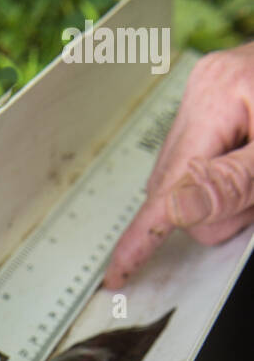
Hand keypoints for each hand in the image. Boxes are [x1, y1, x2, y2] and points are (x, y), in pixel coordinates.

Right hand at [104, 43, 253, 289]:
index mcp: (215, 96)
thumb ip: (230, 185)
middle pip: (177, 186)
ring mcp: (207, 93)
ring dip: (225, 194)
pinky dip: (226, 177)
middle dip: (218, 209)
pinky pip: (200, 159)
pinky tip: (249, 169)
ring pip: (188, 177)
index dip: (143, 235)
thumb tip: (176, 210)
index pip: (169, 185)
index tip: (119, 271)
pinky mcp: (215, 100)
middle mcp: (204, 89)